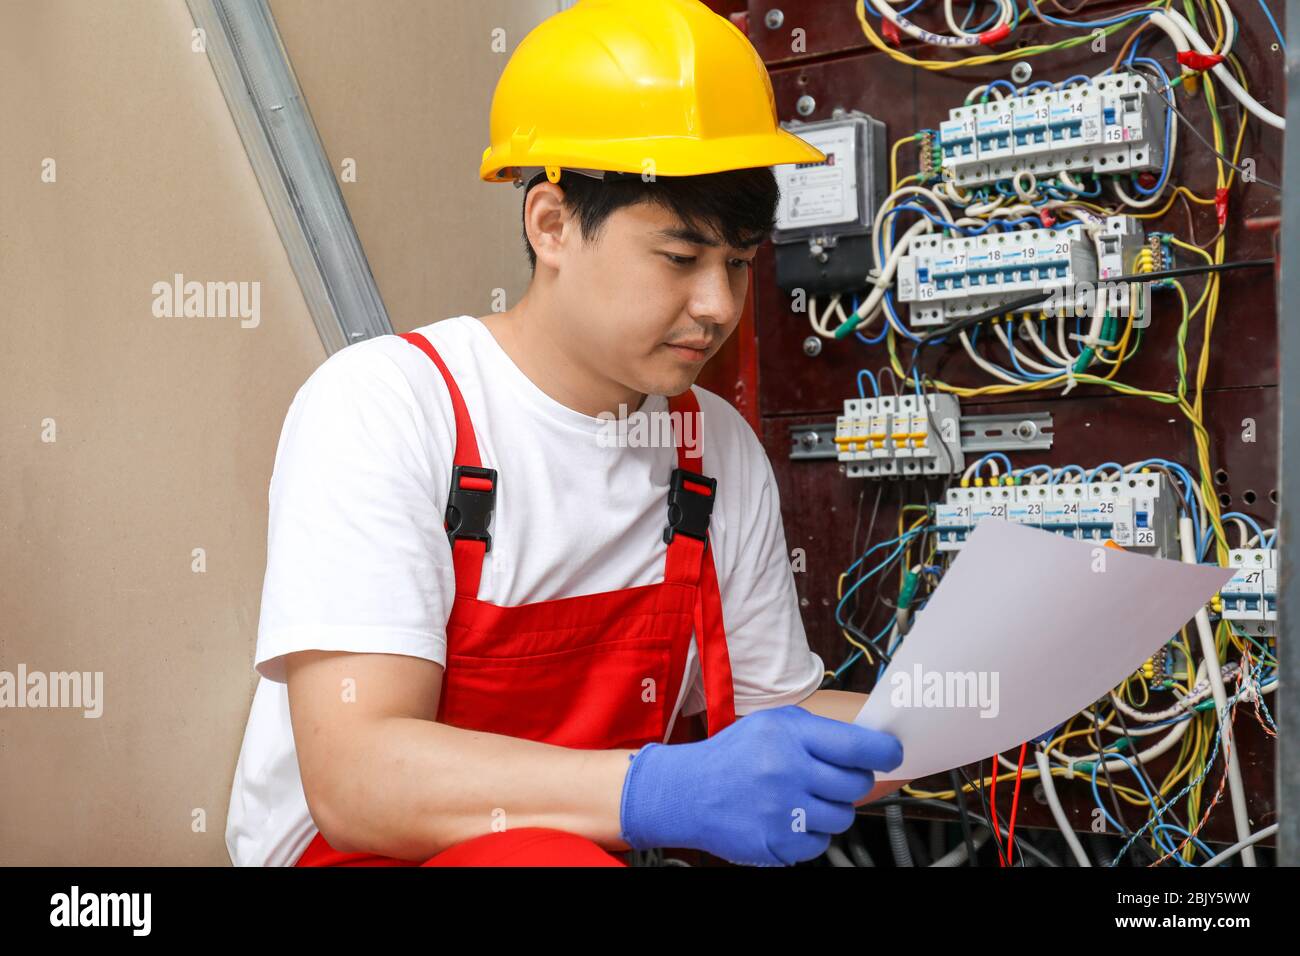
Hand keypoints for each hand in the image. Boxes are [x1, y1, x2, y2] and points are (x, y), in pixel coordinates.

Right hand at [618, 704, 902, 865]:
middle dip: (852, 781)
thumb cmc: (734, 755)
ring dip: (831, 809)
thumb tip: (869, 745)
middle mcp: (787, 772)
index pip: (858, 746)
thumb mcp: (772, 725)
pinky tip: (787, 817)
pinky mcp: (776, 843)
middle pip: (856, 785)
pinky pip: (820, 843)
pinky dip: (810, 833)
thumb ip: (819, 733)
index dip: (885, 751)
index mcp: (788, 736)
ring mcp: (782, 811)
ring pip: (843, 818)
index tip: (892, 754)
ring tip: (803, 798)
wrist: (687, 792)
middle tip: (832, 778)